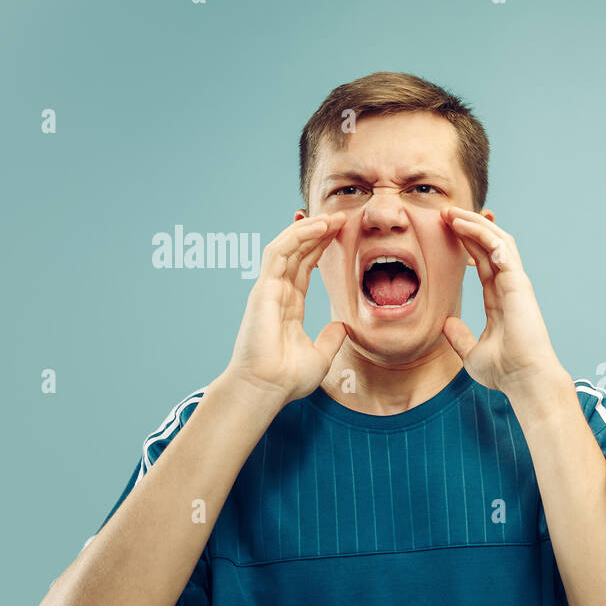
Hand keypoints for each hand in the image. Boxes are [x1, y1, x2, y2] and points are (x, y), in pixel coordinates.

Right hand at [224, 212, 348, 405]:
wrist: (266, 389)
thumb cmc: (286, 379)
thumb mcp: (320, 355)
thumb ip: (330, 338)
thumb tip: (342, 327)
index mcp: (289, 306)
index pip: (306, 267)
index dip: (322, 248)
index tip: (342, 233)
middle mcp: (277, 293)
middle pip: (298, 252)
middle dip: (318, 232)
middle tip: (342, 216)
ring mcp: (268, 289)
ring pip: (288, 246)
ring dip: (310, 228)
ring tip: (333, 216)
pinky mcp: (263, 288)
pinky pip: (280, 252)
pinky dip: (298, 236)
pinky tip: (319, 226)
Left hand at [440, 207, 563, 397]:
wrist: (524, 379)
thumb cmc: (504, 371)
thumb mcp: (472, 352)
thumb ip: (460, 337)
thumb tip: (446, 324)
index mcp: (499, 298)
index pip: (481, 260)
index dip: (465, 242)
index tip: (445, 230)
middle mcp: (508, 286)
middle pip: (489, 244)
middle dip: (468, 225)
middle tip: (445, 213)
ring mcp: (515, 283)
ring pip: (497, 241)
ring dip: (475, 224)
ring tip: (452, 213)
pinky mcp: (519, 284)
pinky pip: (503, 250)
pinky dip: (487, 235)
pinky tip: (466, 225)